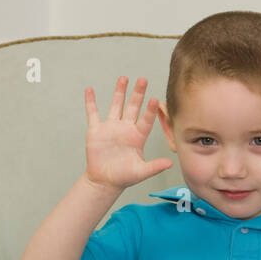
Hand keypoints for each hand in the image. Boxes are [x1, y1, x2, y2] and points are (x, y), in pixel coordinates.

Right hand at [82, 76, 172, 192]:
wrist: (104, 181)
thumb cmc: (123, 177)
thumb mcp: (141, 172)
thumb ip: (154, 166)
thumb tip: (170, 163)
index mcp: (138, 136)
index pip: (146, 120)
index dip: (150, 110)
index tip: (155, 99)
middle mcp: (126, 128)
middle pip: (133, 107)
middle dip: (138, 93)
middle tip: (143, 79)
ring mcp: (111, 127)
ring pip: (116, 105)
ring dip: (119, 92)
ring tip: (124, 78)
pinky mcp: (96, 130)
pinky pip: (93, 113)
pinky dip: (91, 102)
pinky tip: (90, 90)